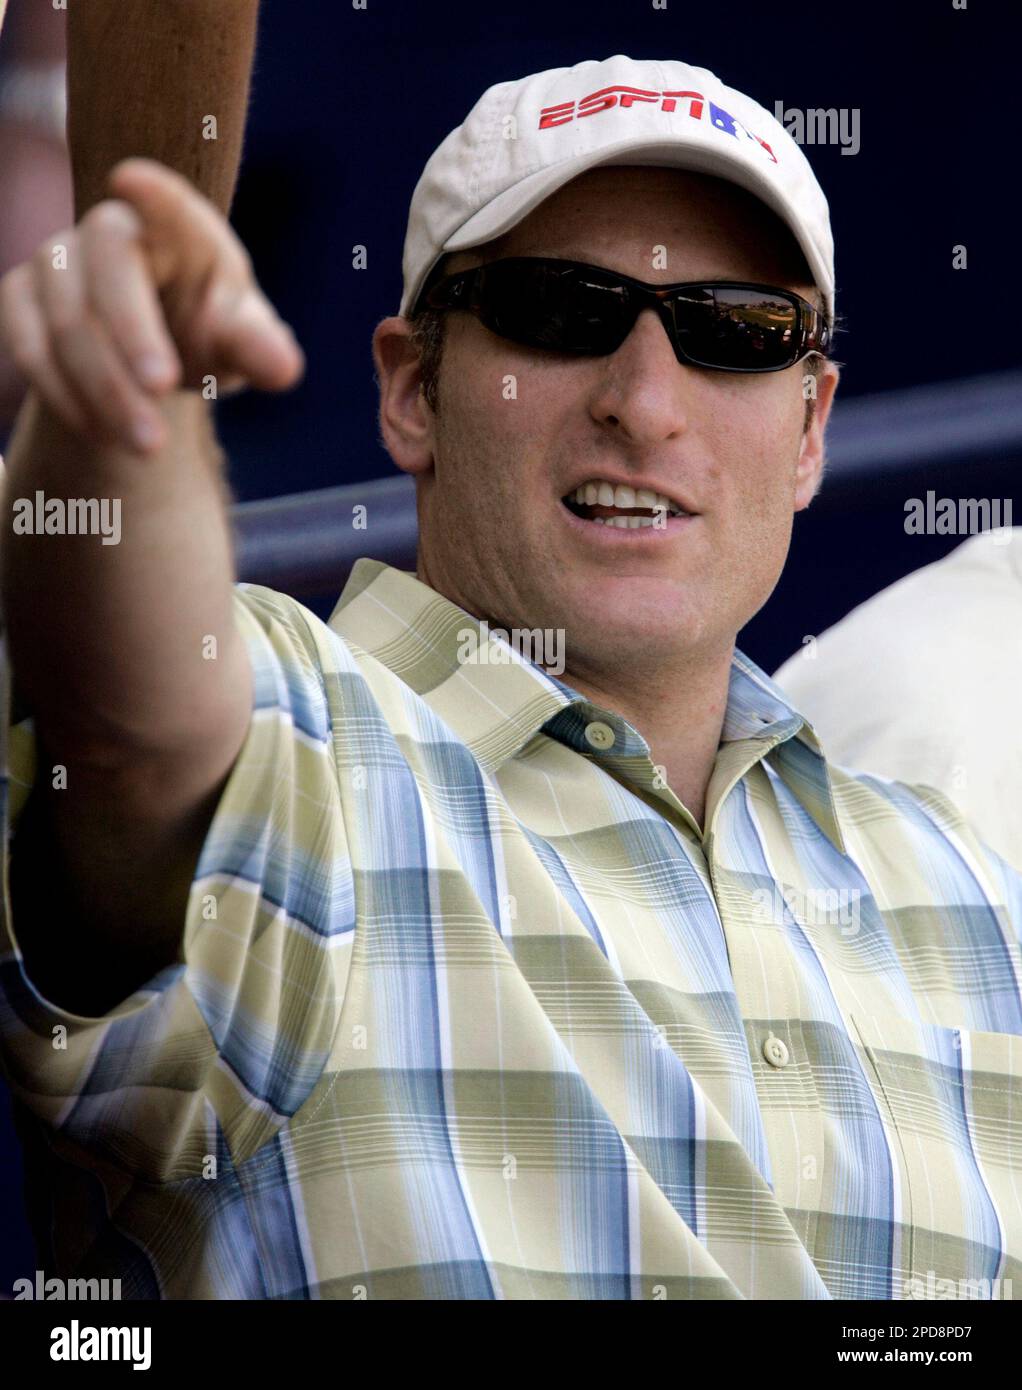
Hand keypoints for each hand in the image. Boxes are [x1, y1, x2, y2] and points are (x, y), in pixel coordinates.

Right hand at [0, 157, 303, 453]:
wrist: (149, 355)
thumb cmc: (205, 332)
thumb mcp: (239, 342)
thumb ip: (259, 349)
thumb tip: (285, 369)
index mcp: (178, 229)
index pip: (167, 204)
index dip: (152, 194)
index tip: (132, 180)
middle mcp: (108, 232)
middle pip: (109, 274)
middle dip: (134, 340)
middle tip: (164, 395)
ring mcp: (56, 262)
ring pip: (67, 324)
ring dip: (106, 391)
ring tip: (148, 446)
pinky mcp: (20, 300)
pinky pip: (30, 348)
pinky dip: (67, 398)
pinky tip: (103, 435)